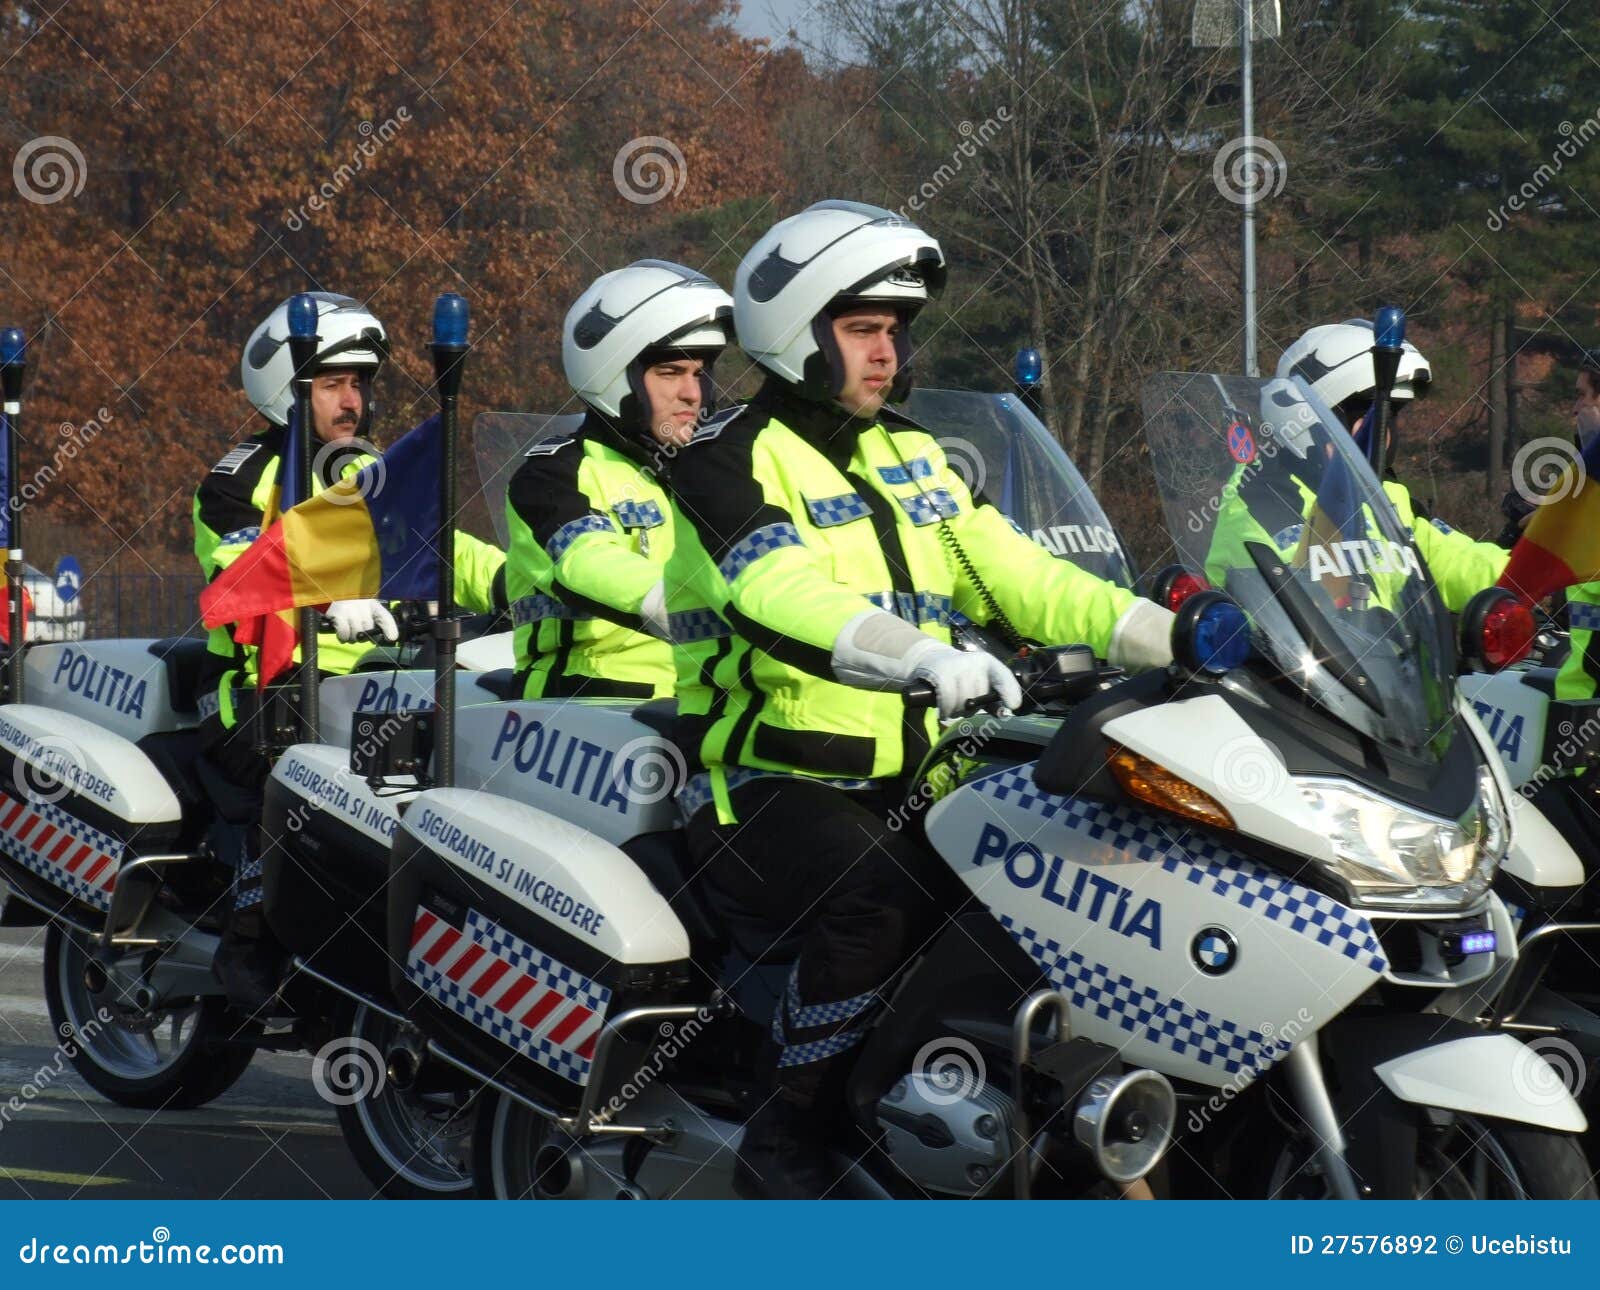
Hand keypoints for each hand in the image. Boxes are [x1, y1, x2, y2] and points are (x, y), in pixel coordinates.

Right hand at [325, 599, 398, 642]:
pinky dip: (343, 637)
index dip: (390, 628)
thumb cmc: (347, 600)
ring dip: (352, 638)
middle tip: (359, 635)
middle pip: (368, 629)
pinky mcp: (338, 615)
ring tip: (349, 632)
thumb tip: (380, 638)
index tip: (391, 638)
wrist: (329, 589)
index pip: (384, 616)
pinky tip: (341, 634)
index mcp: (371, 603)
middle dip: (364, 636)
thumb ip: (372, 619)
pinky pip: (344, 634)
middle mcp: (362, 605)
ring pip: (356, 634)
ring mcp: (350, 609)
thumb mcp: (363, 605)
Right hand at [906, 639, 1021, 718]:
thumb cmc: (958, 676)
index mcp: (987, 663)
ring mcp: (957, 666)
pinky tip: (944, 711)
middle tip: (962, 702)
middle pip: (979, 697)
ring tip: (951, 705)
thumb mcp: (977, 682)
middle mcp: (974, 662)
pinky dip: (946, 711)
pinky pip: (949, 702)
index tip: (1012, 706)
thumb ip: (991, 699)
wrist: (928, 659)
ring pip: (963, 703)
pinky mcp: (941, 674)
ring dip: (956, 711)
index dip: (1009, 691)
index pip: (1002, 676)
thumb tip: (1003, 714)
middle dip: (971, 707)